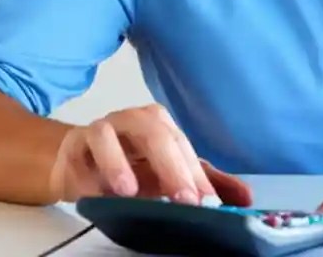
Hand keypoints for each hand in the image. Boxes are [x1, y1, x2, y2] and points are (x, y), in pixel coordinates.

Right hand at [49, 104, 251, 205]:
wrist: (79, 165)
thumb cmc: (129, 167)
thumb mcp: (168, 177)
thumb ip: (205, 184)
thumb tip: (246, 198)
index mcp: (161, 125)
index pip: (183, 147)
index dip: (197, 175)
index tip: (208, 203)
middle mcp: (135, 120)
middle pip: (156, 134)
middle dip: (172, 167)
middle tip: (184, 199)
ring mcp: (104, 127)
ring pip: (111, 133)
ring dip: (120, 162)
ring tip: (131, 192)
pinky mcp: (76, 141)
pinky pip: (83, 149)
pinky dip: (91, 170)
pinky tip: (100, 191)